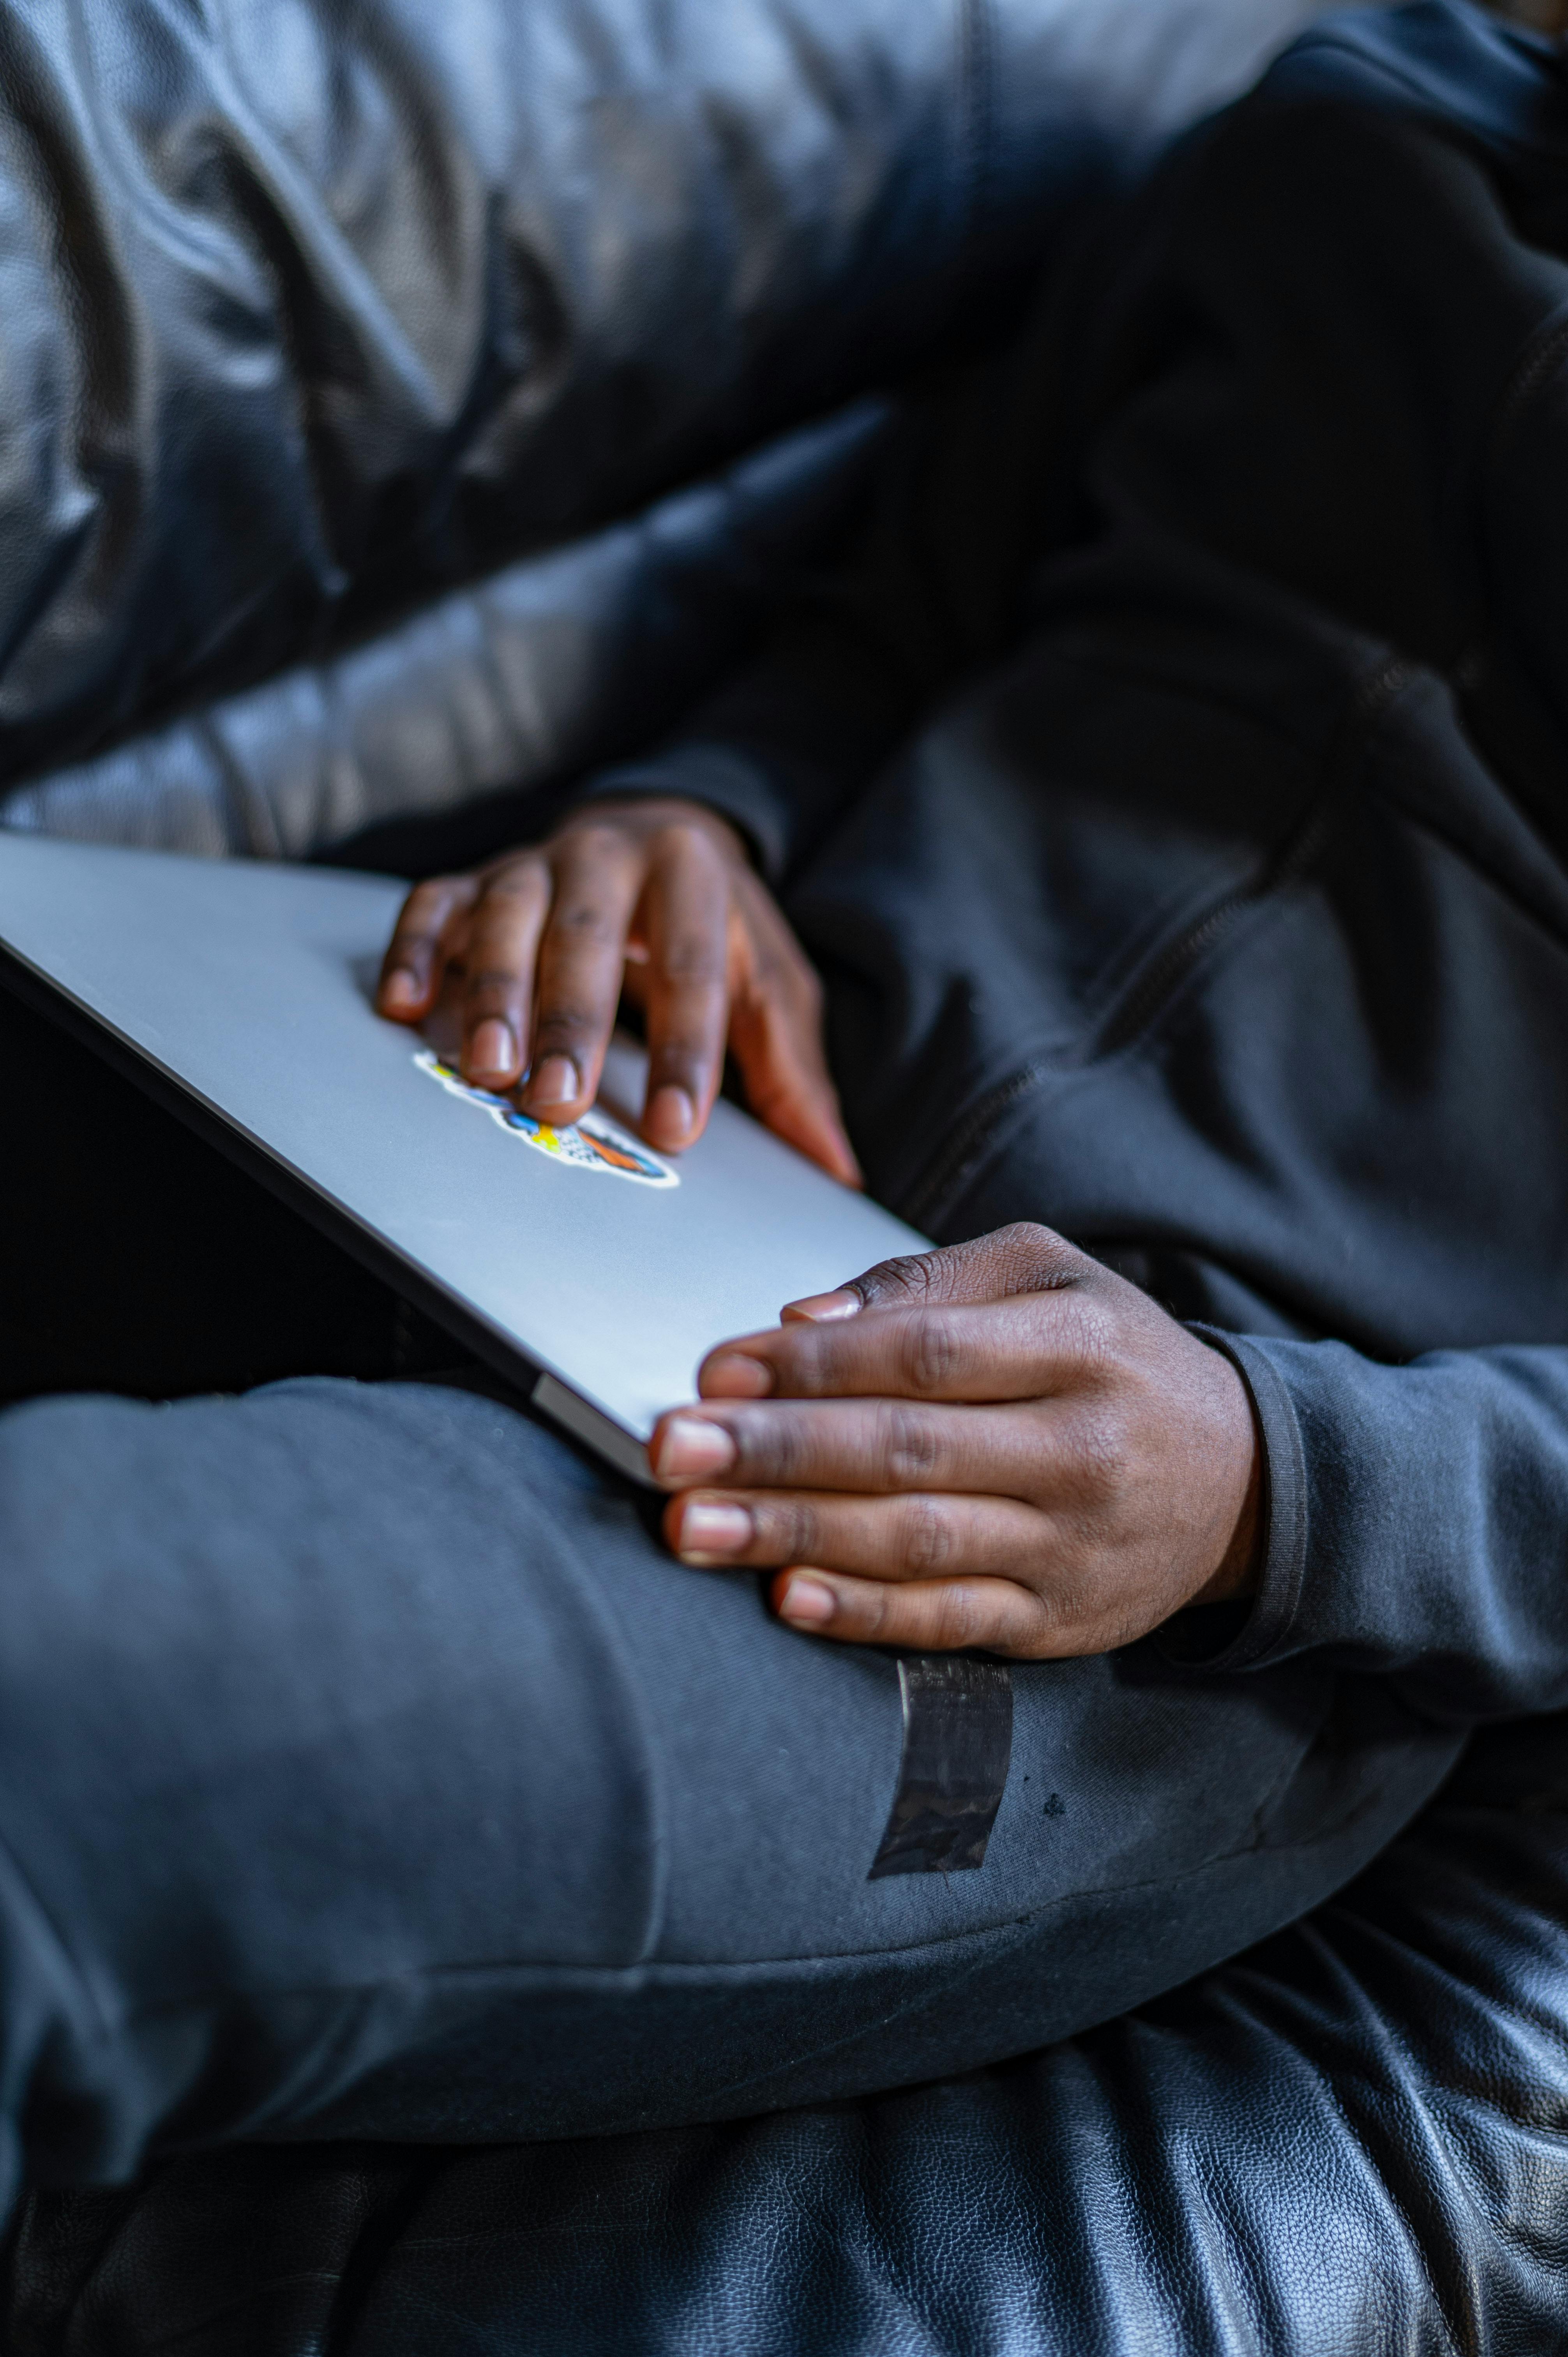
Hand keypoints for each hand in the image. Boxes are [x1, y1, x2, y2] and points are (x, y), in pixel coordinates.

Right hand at [376, 797, 858, 1178]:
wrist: (660, 835)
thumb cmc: (719, 932)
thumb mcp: (772, 988)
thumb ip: (794, 1076)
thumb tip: (836, 1169)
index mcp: (692, 872)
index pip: (692, 969)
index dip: (684, 1051)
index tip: (674, 1128)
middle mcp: (608, 853)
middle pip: (587, 934)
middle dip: (571, 1019)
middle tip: (558, 1099)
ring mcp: (534, 862)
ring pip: (505, 917)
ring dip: (490, 992)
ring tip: (487, 1065)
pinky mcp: (476, 877)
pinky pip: (434, 904)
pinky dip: (415, 951)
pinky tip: (403, 1007)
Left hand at [649, 1223, 1261, 1657]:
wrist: (1242, 1477)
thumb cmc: (1115, 1357)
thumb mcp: (1048, 1278)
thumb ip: (926, 1283)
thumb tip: (803, 1320)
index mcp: (1080, 1345)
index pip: (926, 1353)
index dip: (814, 1365)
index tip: (717, 1367)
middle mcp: (1081, 1446)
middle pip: (906, 1449)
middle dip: (774, 1450)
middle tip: (672, 1450)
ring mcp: (1071, 1543)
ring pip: (914, 1541)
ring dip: (792, 1536)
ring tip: (692, 1529)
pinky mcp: (1059, 1620)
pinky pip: (948, 1619)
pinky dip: (863, 1614)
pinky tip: (788, 1599)